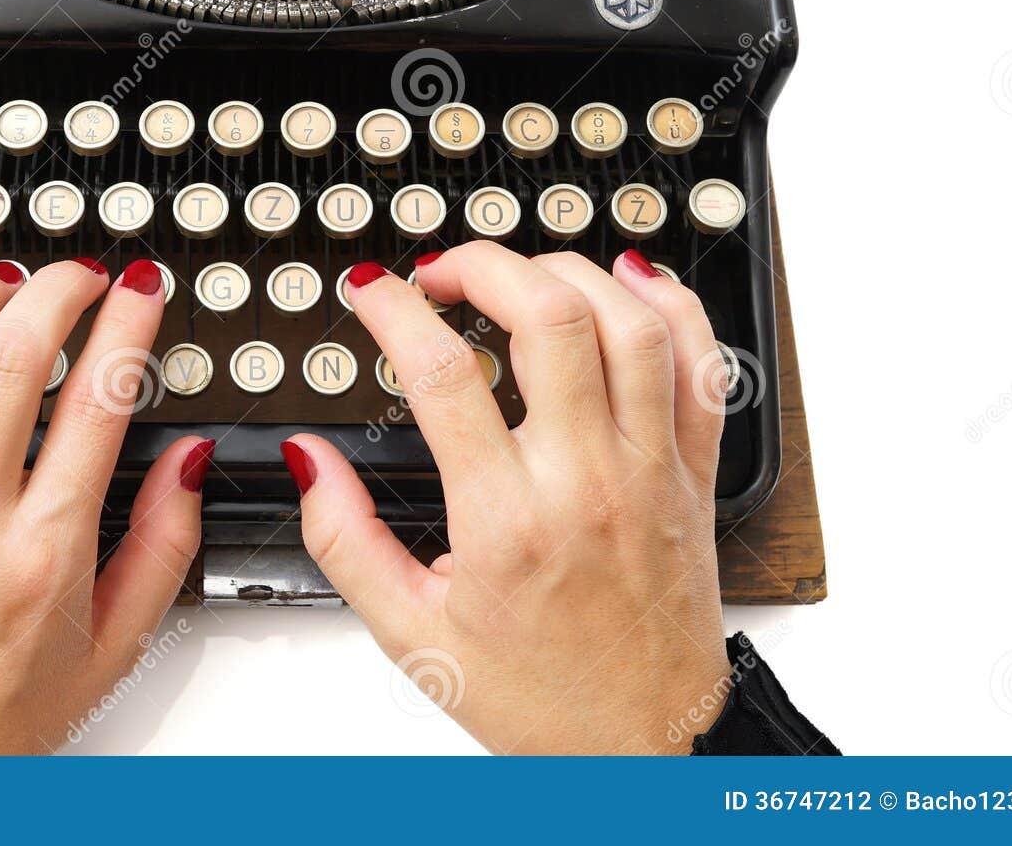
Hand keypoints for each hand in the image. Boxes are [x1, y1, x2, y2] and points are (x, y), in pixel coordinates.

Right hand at [285, 244, 730, 753]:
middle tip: (442, 272)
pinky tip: (628, 284)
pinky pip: (701, 367)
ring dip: (567, 272)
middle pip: (548, 317)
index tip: (371, 293)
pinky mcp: (693, 475)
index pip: (443, 373)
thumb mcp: (410, 634)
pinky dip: (670, 307)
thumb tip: (310, 460)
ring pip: (629, 324)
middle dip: (483, 264)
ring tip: (518, 273)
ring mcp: (649, 470)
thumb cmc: (539, 699)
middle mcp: (586, 481)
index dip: (394, 310)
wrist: (646, 748)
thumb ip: (344, 540)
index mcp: (506, 521)